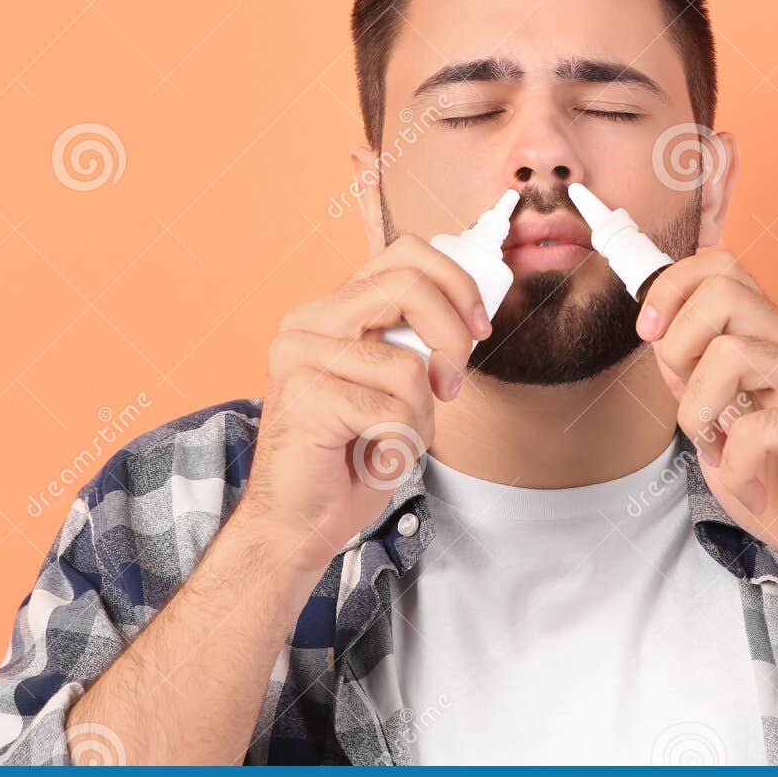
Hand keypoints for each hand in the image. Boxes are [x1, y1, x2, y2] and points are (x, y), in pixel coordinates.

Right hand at [238, 235, 490, 571]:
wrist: (299, 523)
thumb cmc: (350, 457)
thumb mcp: (393, 385)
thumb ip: (416, 342)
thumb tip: (472, 314)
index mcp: (332, 310)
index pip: (405, 253)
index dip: (455, 283)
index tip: (479, 329)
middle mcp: (308, 321)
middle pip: (408, 284)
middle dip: (452, 336)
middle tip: (451, 385)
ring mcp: (299, 356)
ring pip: (406, 363)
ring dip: (422, 415)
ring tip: (394, 439)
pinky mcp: (304, 397)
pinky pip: (392, 409)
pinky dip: (402, 442)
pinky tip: (374, 457)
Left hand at [638, 249, 777, 594]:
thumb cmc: (773, 479)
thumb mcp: (713, 418)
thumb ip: (689, 374)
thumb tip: (658, 332)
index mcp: (770, 334)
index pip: (719, 264)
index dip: (671, 289)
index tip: (650, 334)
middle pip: (721, 289)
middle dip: (678, 348)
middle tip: (693, 404)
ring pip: (729, 351)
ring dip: (700, 415)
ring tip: (720, 451)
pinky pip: (752, 428)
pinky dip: (734, 467)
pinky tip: (752, 486)